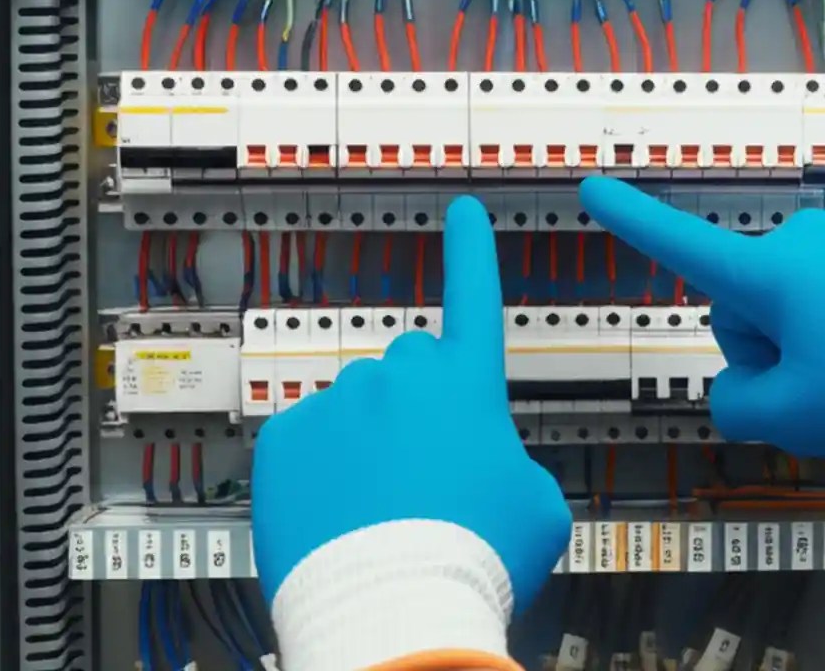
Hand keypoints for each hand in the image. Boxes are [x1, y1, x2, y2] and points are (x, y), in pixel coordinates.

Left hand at [253, 197, 569, 670]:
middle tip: (427, 469)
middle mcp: (400, 379)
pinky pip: (308, 437)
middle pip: (411, 366)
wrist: (395, 612)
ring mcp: (338, 404)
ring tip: (383, 507)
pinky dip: (324, 467)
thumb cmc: (475, 560)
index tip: (460, 213)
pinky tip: (343, 509)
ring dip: (370, 440)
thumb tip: (491, 467)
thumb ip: (515, 464)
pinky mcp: (287, 439)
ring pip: (357, 407)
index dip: (470, 252)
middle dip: (419, 401)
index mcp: (467, 385)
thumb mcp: (538, 507)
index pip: (473, 296)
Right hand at [580, 177, 824, 464]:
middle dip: (772, 342)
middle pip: (752, 298)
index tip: (596, 187)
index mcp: (770, 278)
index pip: (682, 246)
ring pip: (805, 290)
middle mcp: (807, 240)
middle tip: (822, 385)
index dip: (631, 220)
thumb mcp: (797, 419)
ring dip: (819, 329)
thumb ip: (738, 405)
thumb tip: (738, 387)